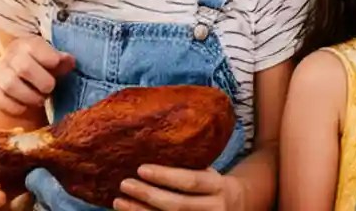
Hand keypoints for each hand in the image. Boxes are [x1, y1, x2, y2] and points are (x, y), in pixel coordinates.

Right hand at [0, 35, 74, 115]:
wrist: (25, 74)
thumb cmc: (45, 65)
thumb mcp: (55, 60)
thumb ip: (63, 61)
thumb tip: (69, 61)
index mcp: (28, 44)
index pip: (35, 47)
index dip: (50, 58)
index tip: (57, 65)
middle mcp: (10, 56)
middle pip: (24, 68)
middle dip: (42, 82)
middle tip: (51, 88)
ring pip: (10, 85)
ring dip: (29, 96)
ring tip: (41, 100)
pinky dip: (14, 106)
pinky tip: (25, 108)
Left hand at [116, 165, 244, 210]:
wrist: (236, 208)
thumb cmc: (213, 187)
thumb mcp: (210, 173)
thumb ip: (190, 168)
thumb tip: (152, 151)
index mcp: (219, 187)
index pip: (191, 182)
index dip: (166, 176)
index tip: (141, 169)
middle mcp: (214, 208)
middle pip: (178, 205)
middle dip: (148, 195)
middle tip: (125, 184)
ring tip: (119, 201)